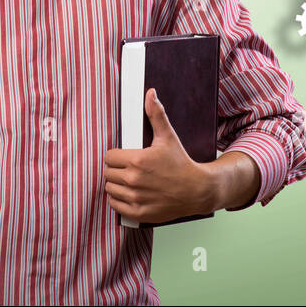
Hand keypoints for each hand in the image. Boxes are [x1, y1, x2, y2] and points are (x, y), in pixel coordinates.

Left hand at [104, 88, 213, 224]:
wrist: (197, 190)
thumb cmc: (181, 162)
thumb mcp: (168, 137)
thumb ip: (156, 114)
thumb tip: (150, 93)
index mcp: (137, 160)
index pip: (108, 156)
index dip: (115, 155)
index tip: (124, 157)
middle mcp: (134, 180)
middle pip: (107, 172)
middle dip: (115, 169)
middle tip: (127, 168)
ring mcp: (136, 198)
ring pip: (109, 189)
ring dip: (116, 185)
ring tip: (128, 181)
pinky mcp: (139, 213)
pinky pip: (115, 206)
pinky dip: (118, 200)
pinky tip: (129, 194)